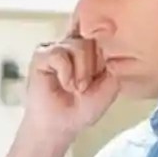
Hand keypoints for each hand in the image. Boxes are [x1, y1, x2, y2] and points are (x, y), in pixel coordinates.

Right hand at [22, 20, 121, 145]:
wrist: (61, 125)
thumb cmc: (83, 108)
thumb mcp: (111, 85)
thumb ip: (116, 63)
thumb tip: (113, 46)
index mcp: (91, 48)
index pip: (102, 31)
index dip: (106, 46)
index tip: (105, 65)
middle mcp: (74, 44)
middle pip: (92, 37)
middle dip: (93, 65)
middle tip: (87, 86)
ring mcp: (57, 48)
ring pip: (77, 45)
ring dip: (81, 71)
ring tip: (76, 88)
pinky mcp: (41, 55)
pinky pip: (58, 54)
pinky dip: (66, 72)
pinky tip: (65, 84)